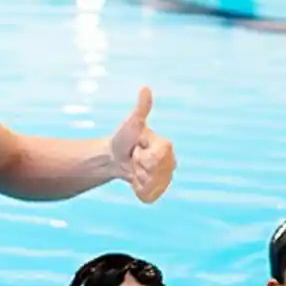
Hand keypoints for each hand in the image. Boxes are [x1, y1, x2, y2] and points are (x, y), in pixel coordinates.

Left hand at [110, 87, 175, 202]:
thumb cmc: (124, 138)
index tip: (138, 147)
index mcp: (167, 147)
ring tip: (134, 168)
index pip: (159, 158)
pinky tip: (134, 180)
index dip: (144, 155)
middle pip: (156, 173)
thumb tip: (145, 88)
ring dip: (137, 178)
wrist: (114, 157)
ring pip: (152, 185)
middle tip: (135, 157)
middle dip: (139, 166)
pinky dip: (138, 190)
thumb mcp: (132, 123)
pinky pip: (149, 196)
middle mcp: (171, 164)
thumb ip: (141, 108)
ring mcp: (165, 179)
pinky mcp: (157, 192)